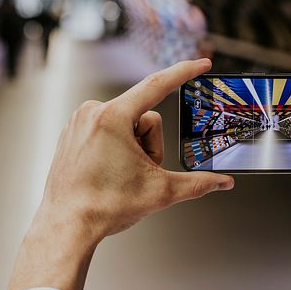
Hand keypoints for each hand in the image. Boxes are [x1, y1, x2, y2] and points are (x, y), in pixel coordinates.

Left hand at [5, 59, 233, 289]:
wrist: (67, 226)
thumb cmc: (104, 207)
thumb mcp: (160, 192)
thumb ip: (198, 183)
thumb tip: (223, 182)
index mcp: (113, 118)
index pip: (158, 85)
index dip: (185, 72)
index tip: (202, 63)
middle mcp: (92, 112)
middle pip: (144, 117)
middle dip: (150, 145)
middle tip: (138, 171)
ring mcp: (79, 122)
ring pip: (126, 124)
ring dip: (133, 148)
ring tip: (118, 174)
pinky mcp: (72, 132)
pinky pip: (107, 130)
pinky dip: (116, 148)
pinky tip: (107, 171)